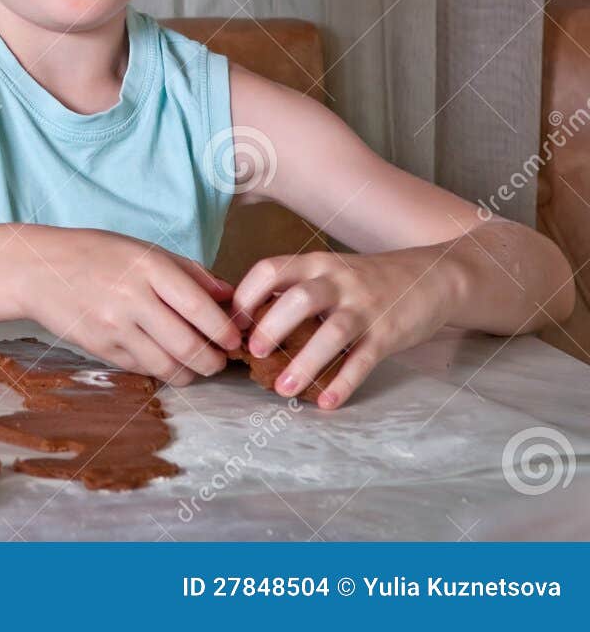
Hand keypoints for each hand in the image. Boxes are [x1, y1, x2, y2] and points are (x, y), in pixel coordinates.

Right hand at [16, 228, 243, 385]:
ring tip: (198, 367)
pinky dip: (161, 370)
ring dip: (191, 373)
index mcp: (147, 266)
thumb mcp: (141, 248)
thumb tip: (228, 296)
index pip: (199, 307)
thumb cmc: (94, 253)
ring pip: (167, 366)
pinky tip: (166, 362)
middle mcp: (131, 297)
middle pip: (187, 345)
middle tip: (221, 361)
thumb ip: (187, 272)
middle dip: (213, 361)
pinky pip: (141, 368)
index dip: (224, 330)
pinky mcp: (99, 347)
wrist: (37, 269)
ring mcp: (113, 326)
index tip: (235, 339)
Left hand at [231, 246, 459, 407]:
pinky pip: (363, 360)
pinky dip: (344, 382)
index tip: (231, 323)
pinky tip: (327, 402)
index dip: (245, 295)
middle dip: (271, 326)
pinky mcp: (389, 332)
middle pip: (297, 299)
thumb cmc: (367, 281)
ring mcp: (365, 306)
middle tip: (253, 354)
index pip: (269, 269)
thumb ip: (295, 290)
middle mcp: (337, 281)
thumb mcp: (329, 273)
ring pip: (331, 333)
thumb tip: (246, 321)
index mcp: (315, 264)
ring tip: (283, 390)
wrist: (434, 277)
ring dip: (305, 363)